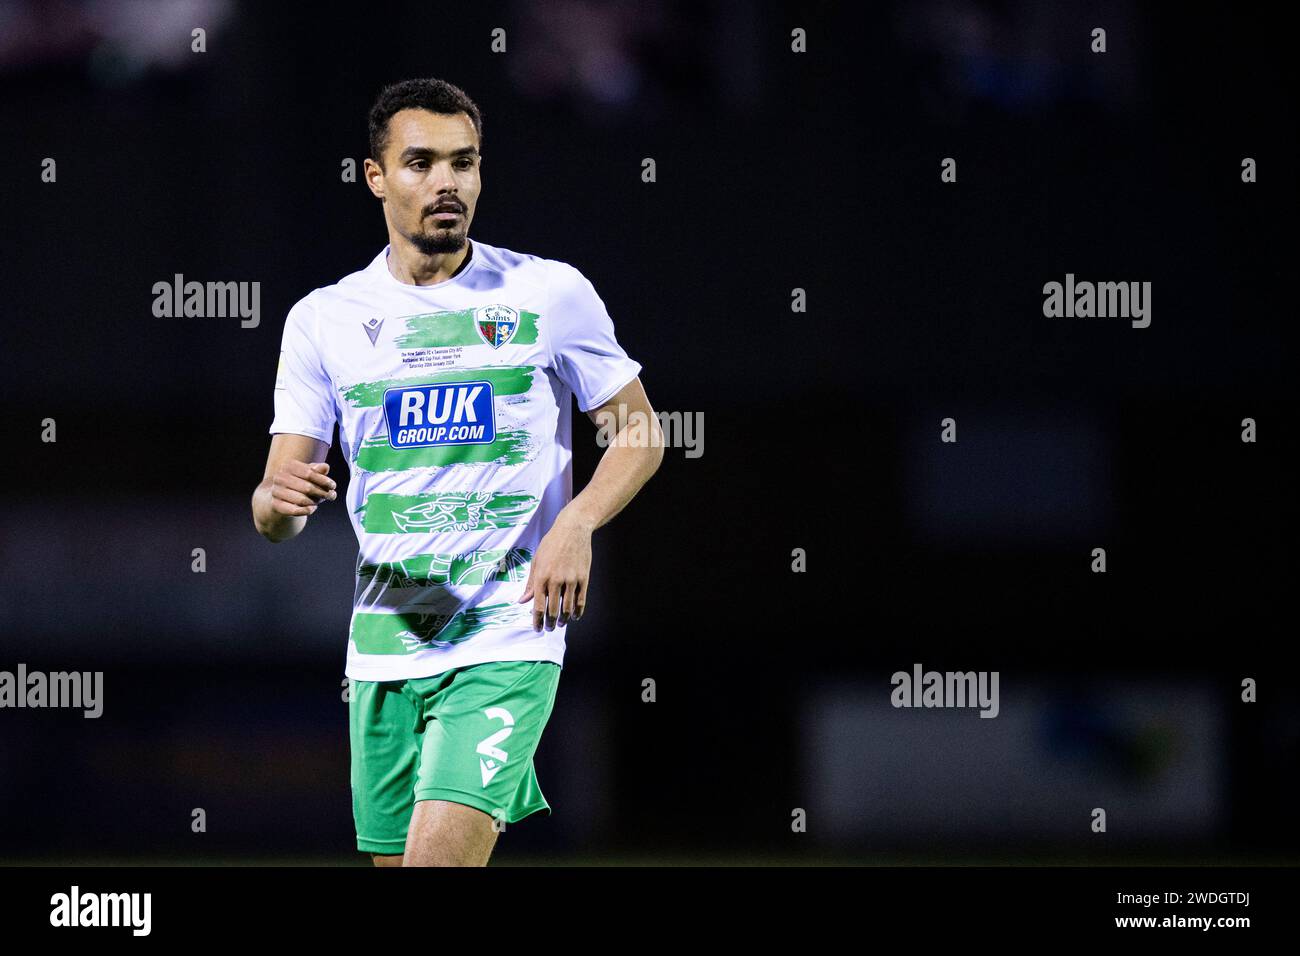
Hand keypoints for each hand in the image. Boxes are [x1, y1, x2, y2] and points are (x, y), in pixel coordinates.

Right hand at [269, 461, 336, 515]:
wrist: (279, 496)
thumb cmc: (299, 482)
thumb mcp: (309, 474)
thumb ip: (318, 470)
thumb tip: (325, 467)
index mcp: (288, 466)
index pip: (309, 473)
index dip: (324, 480)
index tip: (333, 486)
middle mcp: (280, 477)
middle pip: (307, 487)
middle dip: (322, 493)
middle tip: (331, 496)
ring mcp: (276, 491)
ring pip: (302, 500)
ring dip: (315, 502)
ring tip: (320, 501)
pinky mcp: (275, 505)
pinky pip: (295, 511)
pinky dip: (307, 510)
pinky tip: (312, 508)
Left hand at [518, 512, 592, 631]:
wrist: (573, 529)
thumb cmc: (551, 544)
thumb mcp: (536, 561)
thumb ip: (531, 583)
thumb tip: (523, 601)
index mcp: (541, 577)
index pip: (538, 606)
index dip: (537, 621)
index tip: (537, 628)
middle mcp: (556, 580)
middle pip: (553, 610)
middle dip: (550, 623)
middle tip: (549, 628)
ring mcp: (571, 580)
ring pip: (568, 608)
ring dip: (564, 619)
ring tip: (561, 623)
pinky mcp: (583, 578)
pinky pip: (581, 600)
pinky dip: (578, 611)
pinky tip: (575, 617)